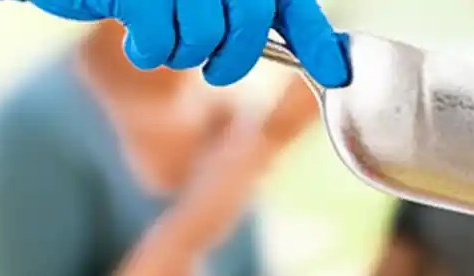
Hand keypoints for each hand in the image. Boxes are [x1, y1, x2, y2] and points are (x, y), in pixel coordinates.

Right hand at [8, 0, 350, 86]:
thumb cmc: (152, 11)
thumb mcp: (210, 27)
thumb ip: (261, 37)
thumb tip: (331, 66)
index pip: (290, 5)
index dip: (316, 39)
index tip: (335, 72)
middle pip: (250, 21)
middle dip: (233, 56)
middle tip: (212, 63)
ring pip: (202, 34)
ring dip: (183, 54)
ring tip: (165, 38)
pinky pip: (159, 39)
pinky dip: (150, 49)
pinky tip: (138, 34)